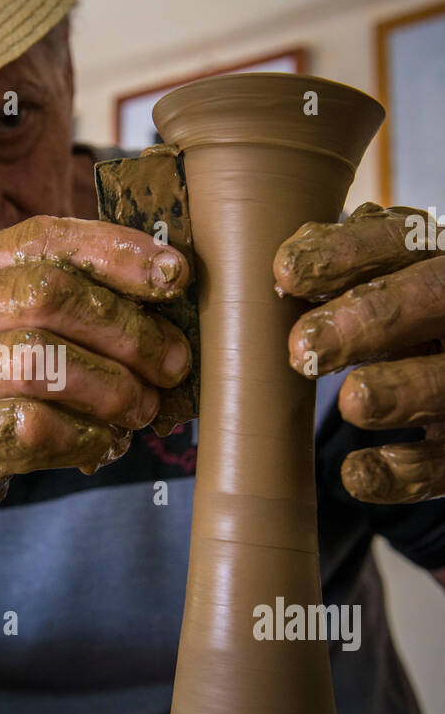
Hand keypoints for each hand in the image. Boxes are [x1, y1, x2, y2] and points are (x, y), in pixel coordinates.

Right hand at [0, 214, 191, 542]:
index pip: (43, 239)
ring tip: (142, 410)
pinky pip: (30, 427)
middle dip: (126, 331)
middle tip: (172, 365)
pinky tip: (103, 443)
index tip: (175, 276)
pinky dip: (84, 436)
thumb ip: (73, 303)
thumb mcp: (15, 334)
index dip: (115, 253)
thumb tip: (170, 287)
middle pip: (46, 297)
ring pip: (40, 363)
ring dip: (112, 389)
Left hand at [274, 202, 444, 503]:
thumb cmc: (400, 315)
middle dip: (371, 321)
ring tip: (352, 403)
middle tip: (304, 348)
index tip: (284, 272)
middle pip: (435, 298)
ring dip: (401, 393)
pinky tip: (357, 473)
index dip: (347, 254)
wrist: (441, 362)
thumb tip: (287, 269)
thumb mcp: (379, 277)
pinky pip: (444, 462)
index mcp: (437, 258)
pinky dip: (404, 474)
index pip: (402, 239)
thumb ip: (342, 267)